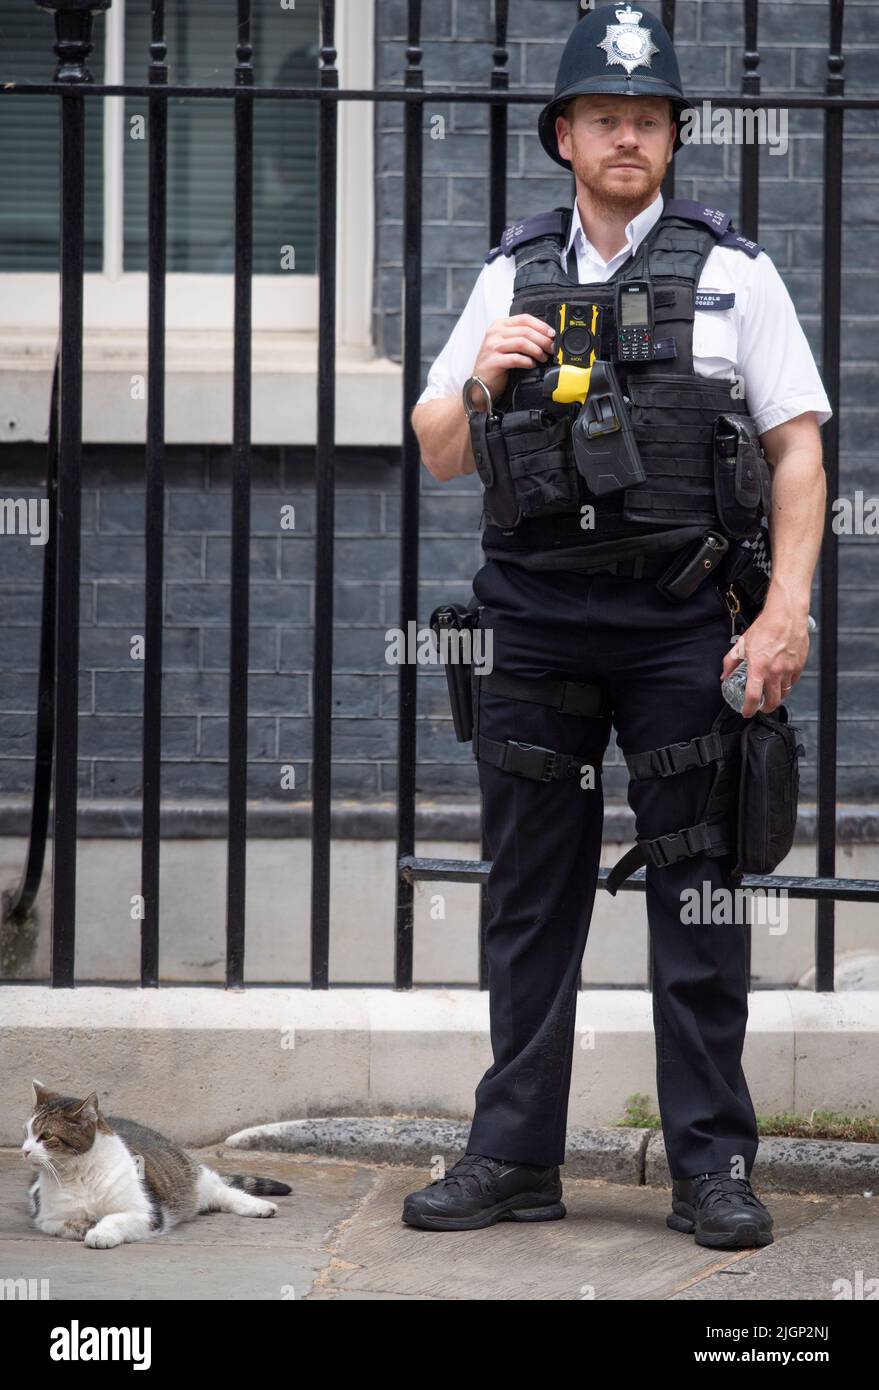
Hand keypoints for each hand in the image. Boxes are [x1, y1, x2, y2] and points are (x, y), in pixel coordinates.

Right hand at [468, 314, 555, 406]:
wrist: (480, 384)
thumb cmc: (496, 364)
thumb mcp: (506, 345)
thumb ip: (520, 337)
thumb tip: (545, 337)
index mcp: (498, 325)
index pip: (524, 319)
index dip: (541, 326)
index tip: (552, 334)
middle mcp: (494, 333)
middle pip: (525, 331)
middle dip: (543, 340)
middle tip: (551, 348)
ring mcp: (492, 347)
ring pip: (522, 343)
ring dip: (537, 350)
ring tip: (543, 357)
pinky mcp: (493, 361)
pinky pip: (516, 358)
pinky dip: (527, 362)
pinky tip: (531, 365)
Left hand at [720, 596, 810, 716]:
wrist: (786, 616)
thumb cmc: (766, 627)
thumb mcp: (742, 644)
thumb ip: (731, 662)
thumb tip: (725, 674)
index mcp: (758, 667)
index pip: (753, 697)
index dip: (748, 709)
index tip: (746, 712)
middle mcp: (774, 671)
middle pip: (772, 701)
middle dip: (765, 708)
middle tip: (760, 706)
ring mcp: (788, 670)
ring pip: (784, 693)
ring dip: (777, 697)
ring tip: (771, 695)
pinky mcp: (799, 666)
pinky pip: (793, 682)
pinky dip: (786, 685)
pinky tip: (781, 681)